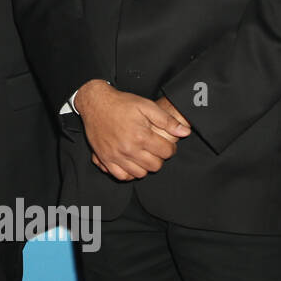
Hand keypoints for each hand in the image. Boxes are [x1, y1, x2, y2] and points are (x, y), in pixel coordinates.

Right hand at [74, 81, 189, 180]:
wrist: (95, 103)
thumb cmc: (121, 103)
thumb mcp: (146, 106)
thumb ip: (167, 120)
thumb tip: (185, 132)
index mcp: (141, 135)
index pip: (167, 152)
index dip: (170, 148)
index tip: (166, 143)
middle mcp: (128, 148)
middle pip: (155, 166)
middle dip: (159, 157)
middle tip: (155, 148)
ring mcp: (115, 155)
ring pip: (140, 173)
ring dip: (145, 166)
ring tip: (143, 154)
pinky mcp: (105, 158)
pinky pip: (121, 176)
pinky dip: (129, 173)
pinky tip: (131, 162)